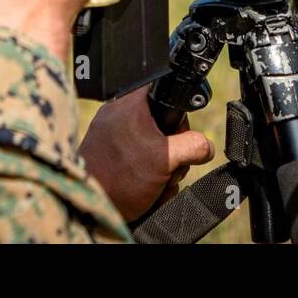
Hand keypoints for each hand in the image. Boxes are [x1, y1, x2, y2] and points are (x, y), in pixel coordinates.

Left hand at [78, 86, 215, 221]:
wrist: (90, 206)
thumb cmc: (119, 178)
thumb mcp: (166, 160)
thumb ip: (193, 146)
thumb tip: (206, 146)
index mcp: (130, 104)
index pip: (164, 91)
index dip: (177, 114)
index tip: (176, 135)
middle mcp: (118, 114)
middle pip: (163, 125)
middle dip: (173, 152)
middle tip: (167, 169)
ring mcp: (112, 135)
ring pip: (153, 145)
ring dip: (162, 169)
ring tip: (154, 184)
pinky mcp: (109, 153)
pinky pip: (138, 158)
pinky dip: (147, 176)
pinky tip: (145, 190)